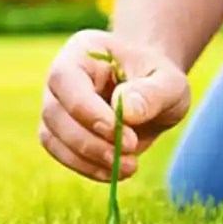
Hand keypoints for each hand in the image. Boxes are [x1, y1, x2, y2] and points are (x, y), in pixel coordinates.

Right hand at [38, 30, 190, 181]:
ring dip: (87, 159)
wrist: (153, 92)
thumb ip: (151, 93)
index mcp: (82, 51)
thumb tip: (127, 109)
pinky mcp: (59, 133)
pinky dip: (86, 168)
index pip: (66, 80)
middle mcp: (60, 78)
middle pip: (55, 112)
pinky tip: (114, 172)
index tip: (124, 134)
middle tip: (128, 154)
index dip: (88, 111)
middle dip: (90, 141)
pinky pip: (61, 154)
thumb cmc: (158, 80)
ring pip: (52, 137)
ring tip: (128, 167)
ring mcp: (55, 106)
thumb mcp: (169, 82)